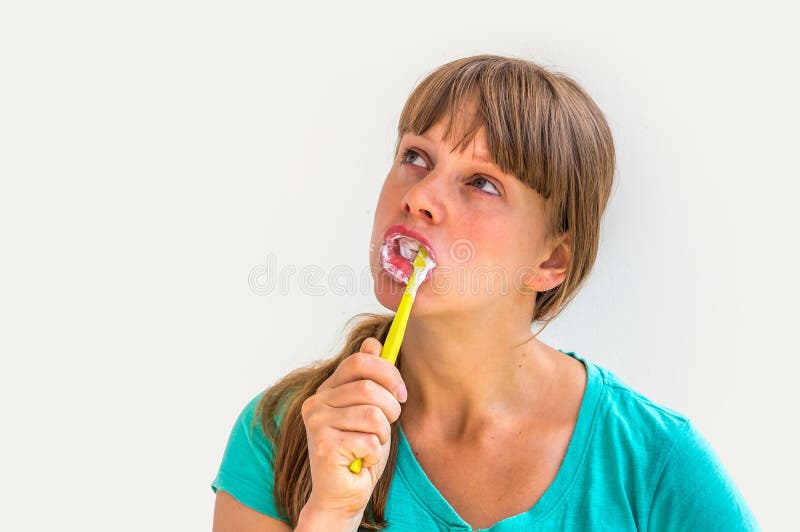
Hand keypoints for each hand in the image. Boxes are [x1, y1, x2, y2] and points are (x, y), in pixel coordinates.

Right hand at [300, 337, 406, 519]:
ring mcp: (316, 422)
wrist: (343, 495)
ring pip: (373, 414)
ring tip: (373, 444)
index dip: (388, 373)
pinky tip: (362, 459)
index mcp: (328, 389)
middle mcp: (317, 402)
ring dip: (383, 434)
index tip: (400, 393)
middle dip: (391, 408)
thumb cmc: (360, 452)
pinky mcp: (324, 444)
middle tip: (389, 425)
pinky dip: (375, 452)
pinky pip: (369, 439)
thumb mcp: (372, 410)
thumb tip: (372, 342)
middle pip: (369, 387)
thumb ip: (371, 379)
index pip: (360, 361)